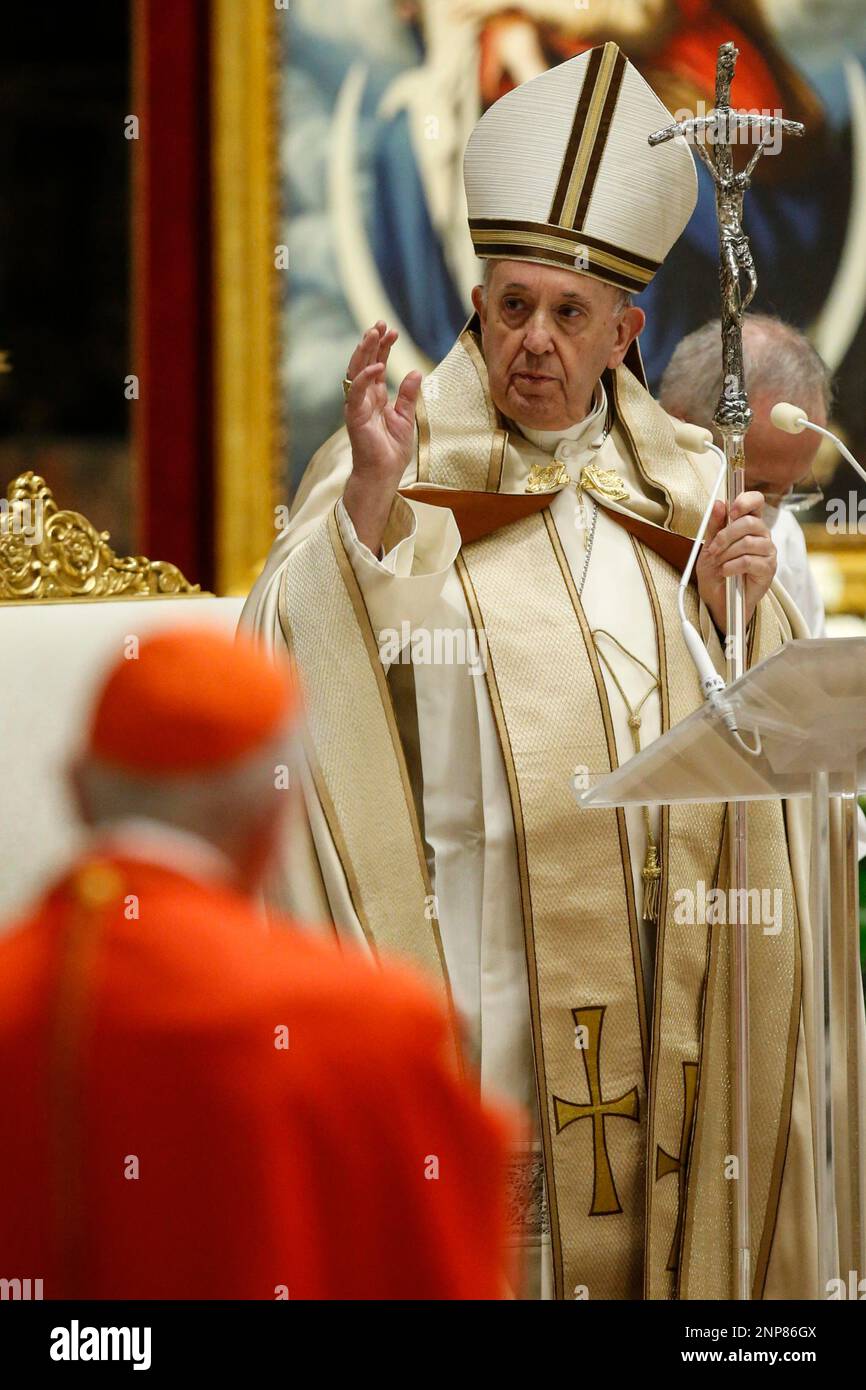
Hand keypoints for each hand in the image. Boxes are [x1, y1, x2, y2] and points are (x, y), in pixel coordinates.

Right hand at [343, 321, 421, 553]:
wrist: (383, 474)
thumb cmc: (392, 451)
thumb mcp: (406, 417)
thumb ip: (408, 395)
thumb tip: (415, 372)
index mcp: (374, 397)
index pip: (376, 365)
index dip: (383, 347)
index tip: (392, 331)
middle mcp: (363, 397)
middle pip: (364, 363)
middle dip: (372, 342)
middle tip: (381, 323)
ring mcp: (357, 405)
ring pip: (356, 371)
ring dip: (365, 351)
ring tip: (374, 333)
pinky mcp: (355, 415)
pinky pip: (357, 391)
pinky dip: (366, 377)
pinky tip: (378, 365)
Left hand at [695, 491, 776, 633]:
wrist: (718, 600)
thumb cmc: (716, 571)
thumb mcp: (708, 546)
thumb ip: (714, 526)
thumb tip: (718, 503)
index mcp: (749, 524)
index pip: (757, 501)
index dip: (746, 500)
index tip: (732, 509)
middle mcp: (762, 535)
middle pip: (750, 522)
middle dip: (726, 535)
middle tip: (713, 549)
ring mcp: (768, 551)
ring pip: (748, 543)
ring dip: (727, 554)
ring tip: (718, 564)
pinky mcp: (768, 569)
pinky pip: (749, 561)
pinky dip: (732, 566)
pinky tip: (726, 572)